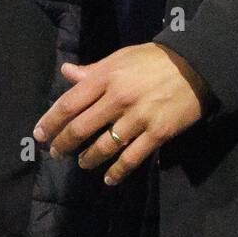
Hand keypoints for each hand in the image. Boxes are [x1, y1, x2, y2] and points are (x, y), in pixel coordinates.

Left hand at [32, 42, 213, 185]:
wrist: (197, 66)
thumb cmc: (155, 60)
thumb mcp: (122, 57)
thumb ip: (94, 70)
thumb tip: (67, 73)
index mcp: (107, 77)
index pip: (70, 103)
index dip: (51, 121)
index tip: (40, 134)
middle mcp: (118, 98)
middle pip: (81, 127)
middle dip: (64, 143)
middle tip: (57, 153)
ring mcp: (138, 117)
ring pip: (104, 146)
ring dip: (88, 159)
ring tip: (83, 163)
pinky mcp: (157, 133)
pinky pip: (131, 158)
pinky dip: (117, 172)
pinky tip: (109, 179)